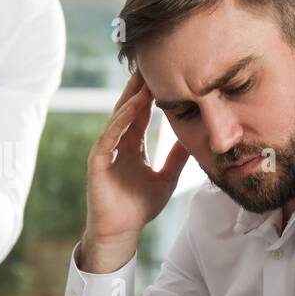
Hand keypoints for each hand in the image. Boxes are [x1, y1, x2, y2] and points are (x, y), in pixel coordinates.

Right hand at [79, 71, 190, 272]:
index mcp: (131, 145)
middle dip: (138, 87)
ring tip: (144, 79)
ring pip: (118, 117)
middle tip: (152, 63)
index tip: (165, 74)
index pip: (140, 113)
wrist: (121, 232)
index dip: (151, 94)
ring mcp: (106, 150)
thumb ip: (177, 157)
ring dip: (131, 98)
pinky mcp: (98, 161)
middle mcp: (117, 143)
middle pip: (128, 108)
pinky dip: (121, 120)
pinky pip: (110, 136)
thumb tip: (196, 136)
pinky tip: (133, 107)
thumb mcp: (167, 177)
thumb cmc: (139, 207)